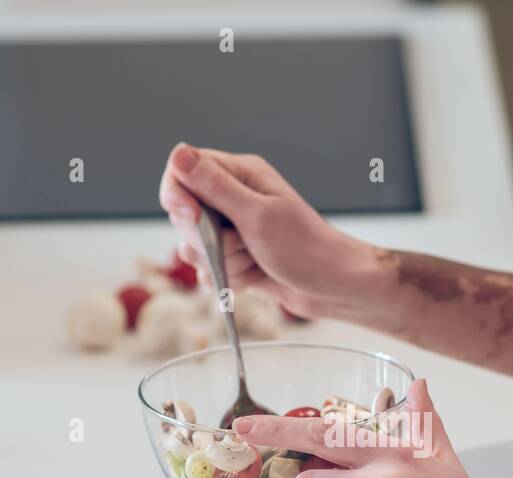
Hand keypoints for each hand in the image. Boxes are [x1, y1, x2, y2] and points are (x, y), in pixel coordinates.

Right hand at [159, 143, 380, 320]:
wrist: (333, 288)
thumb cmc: (306, 249)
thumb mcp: (257, 215)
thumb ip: (214, 186)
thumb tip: (178, 154)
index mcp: (241, 174)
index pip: (183, 171)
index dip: (178, 196)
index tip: (191, 216)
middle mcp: (235, 198)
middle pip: (184, 213)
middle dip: (206, 238)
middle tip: (241, 243)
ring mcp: (235, 229)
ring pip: (196, 246)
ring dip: (222, 262)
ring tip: (253, 261)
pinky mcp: (237, 256)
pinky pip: (211, 268)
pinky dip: (227, 278)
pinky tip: (250, 279)